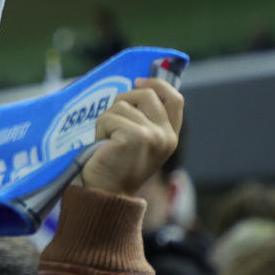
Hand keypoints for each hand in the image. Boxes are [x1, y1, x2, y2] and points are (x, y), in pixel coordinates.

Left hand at [77, 78, 183, 198]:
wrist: (106, 193)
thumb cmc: (116, 166)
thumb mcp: (138, 141)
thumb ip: (144, 119)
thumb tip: (135, 86)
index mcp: (170, 136)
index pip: (175, 99)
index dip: (157, 84)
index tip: (138, 80)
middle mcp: (166, 136)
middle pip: (145, 94)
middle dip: (123, 99)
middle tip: (111, 119)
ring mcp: (152, 135)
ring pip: (121, 105)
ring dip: (107, 120)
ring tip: (106, 141)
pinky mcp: (134, 136)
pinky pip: (108, 117)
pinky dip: (99, 129)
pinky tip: (101, 146)